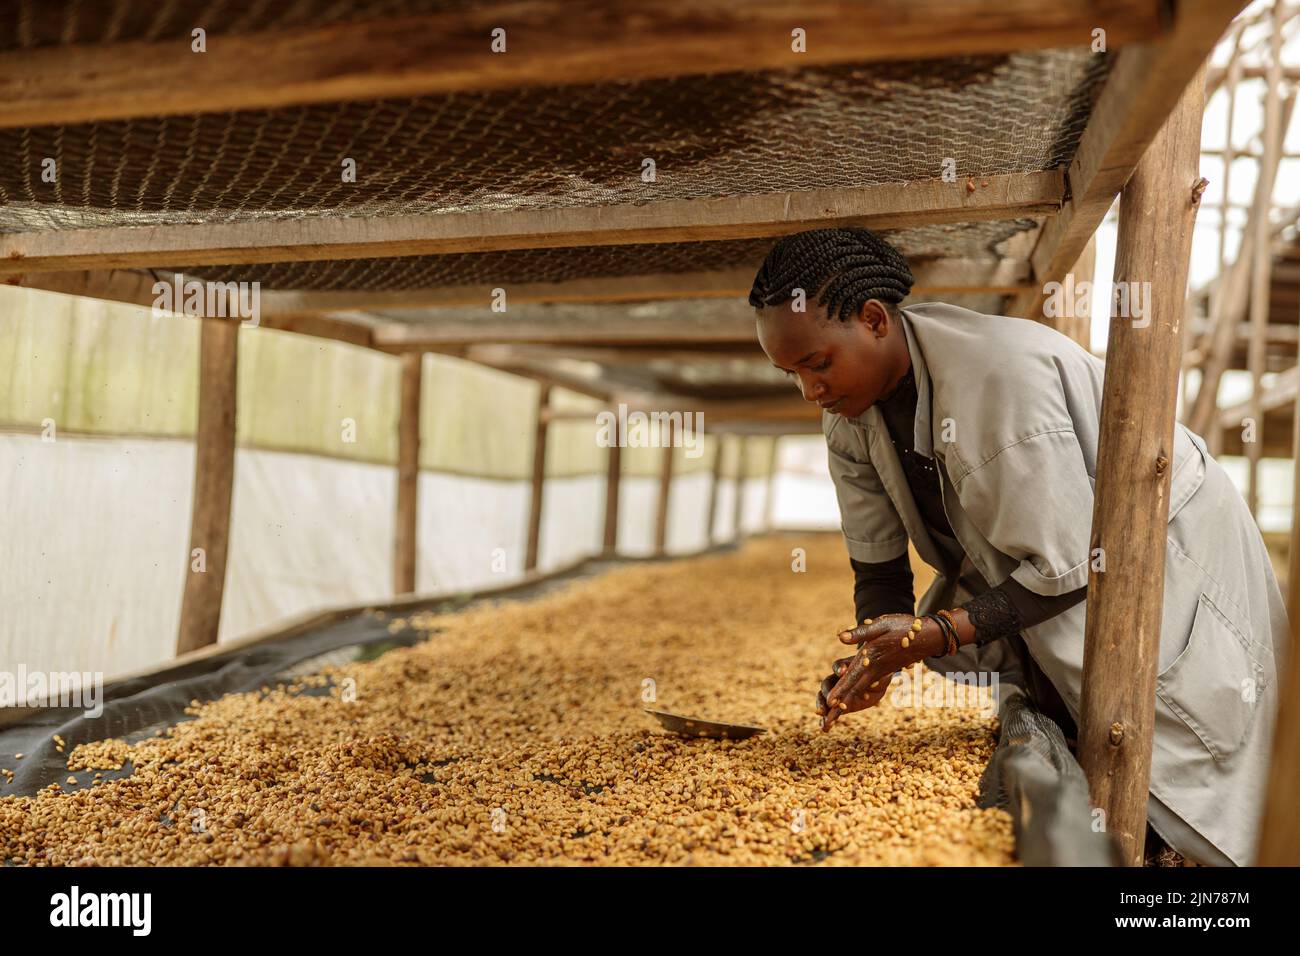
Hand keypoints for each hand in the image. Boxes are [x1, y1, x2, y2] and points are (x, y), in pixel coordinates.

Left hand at [816, 613, 942, 730]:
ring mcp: (880, 672)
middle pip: (854, 689)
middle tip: (827, 720)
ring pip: (860, 690)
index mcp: (871, 657)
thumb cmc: (903, 627)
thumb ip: (860, 633)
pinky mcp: (883, 672)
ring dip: (846, 703)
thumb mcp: (881, 625)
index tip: (829, 702)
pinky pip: (867, 687)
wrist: (927, 637)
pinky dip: (856, 696)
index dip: (840, 689)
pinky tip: (850, 703)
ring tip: (833, 716)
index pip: (852, 676)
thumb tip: (840, 637)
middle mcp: (875, 668)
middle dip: (840, 705)